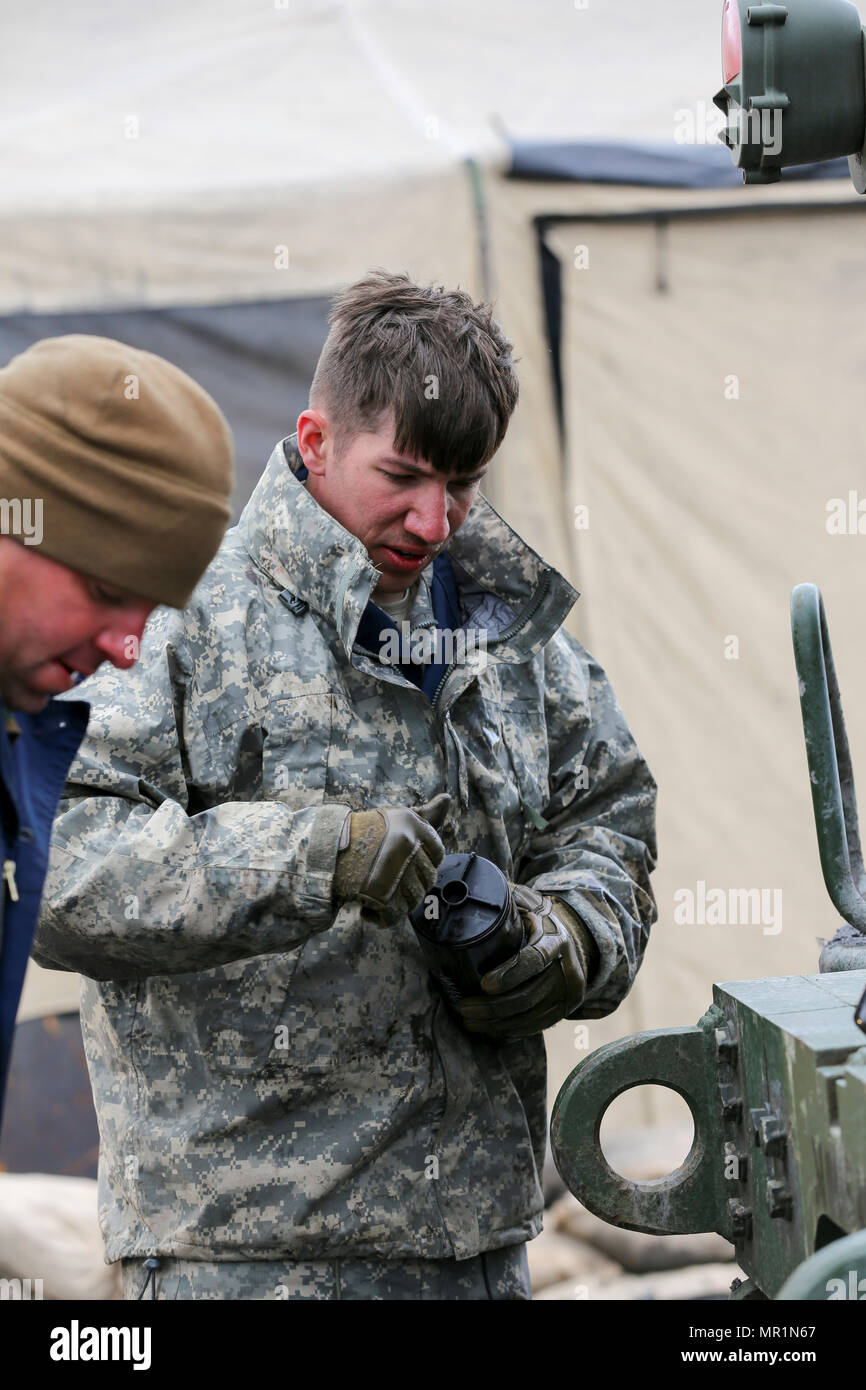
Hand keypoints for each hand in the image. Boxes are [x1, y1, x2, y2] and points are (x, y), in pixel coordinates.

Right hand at [333, 793, 450, 921]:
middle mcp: (407, 845)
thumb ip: (426, 814)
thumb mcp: (396, 818)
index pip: (438, 852)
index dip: (423, 862)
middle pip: (427, 879)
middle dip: (409, 884)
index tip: (406, 864)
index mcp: (413, 825)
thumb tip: (447, 799)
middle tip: (386, 879)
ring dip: (396, 902)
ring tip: (376, 893)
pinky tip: (368, 908)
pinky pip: (394, 915)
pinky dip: (381, 917)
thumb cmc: (363, 834)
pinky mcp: (382, 894)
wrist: (325, 851)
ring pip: (413, 899)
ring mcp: (396, 870)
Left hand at [456, 884, 595, 1037]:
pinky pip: (537, 1026)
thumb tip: (467, 892)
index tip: (483, 983)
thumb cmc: (537, 918)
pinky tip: (490, 1029)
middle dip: (492, 1006)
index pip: (535, 959)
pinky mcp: (565, 1008)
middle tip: (463, 1007)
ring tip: (469, 1020)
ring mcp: (568, 992)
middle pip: (528, 995)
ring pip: (530, 1015)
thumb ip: (503, 897)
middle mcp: (567, 968)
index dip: (510, 973)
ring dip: (497, 1023)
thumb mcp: (526, 902)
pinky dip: (512, 1030)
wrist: (573, 938)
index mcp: (556, 938)